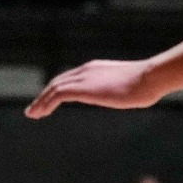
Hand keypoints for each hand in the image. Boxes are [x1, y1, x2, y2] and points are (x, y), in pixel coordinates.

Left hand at [28, 58, 162, 117]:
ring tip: (32, 114)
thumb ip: (122, 90)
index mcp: (96, 68)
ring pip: (54, 88)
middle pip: (58, 81)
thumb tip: (131, 95)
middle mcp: (86, 70)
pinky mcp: (82, 88)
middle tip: (34, 109)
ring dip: (41, 101)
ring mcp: (84, 77)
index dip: (57, 89)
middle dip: (44, 95)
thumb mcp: (131, 86)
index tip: (48, 101)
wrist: (150, 78)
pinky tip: (41, 113)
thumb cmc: (147, 84)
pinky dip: (46, 103)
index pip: (70, 78)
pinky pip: (57, 95)